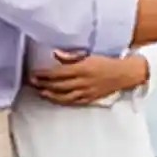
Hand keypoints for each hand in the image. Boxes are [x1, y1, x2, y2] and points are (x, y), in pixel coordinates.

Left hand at [30, 50, 147, 105]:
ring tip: (40, 92)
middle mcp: (83, 82)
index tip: (34, 73)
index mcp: (82, 68)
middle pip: (58, 85)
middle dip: (43, 84)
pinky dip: (61, 101)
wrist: (124, 74)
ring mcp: (86, 92)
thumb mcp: (89, 55)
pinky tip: (54, 99)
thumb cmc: (107, 62)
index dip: (44, 74)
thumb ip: (71, 56)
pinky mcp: (89, 99)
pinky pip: (72, 102)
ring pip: (63, 96)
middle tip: (32, 83)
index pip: (58, 73)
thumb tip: (55, 54)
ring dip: (50, 95)